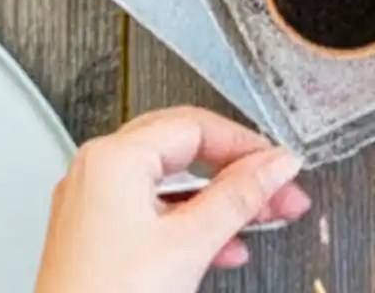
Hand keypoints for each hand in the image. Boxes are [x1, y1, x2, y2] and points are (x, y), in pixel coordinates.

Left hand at [36, 106, 312, 292]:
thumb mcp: (190, 243)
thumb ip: (239, 197)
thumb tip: (275, 166)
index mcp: (114, 158)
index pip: (196, 127)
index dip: (246, 145)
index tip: (280, 166)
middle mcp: (98, 171)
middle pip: (185, 150)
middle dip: (238, 172)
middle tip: (278, 190)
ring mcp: (94, 202)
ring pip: (172, 184)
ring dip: (220, 201)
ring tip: (261, 219)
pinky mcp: (98, 234)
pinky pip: (154, 212)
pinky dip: (192, 222)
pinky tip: (223, 246)